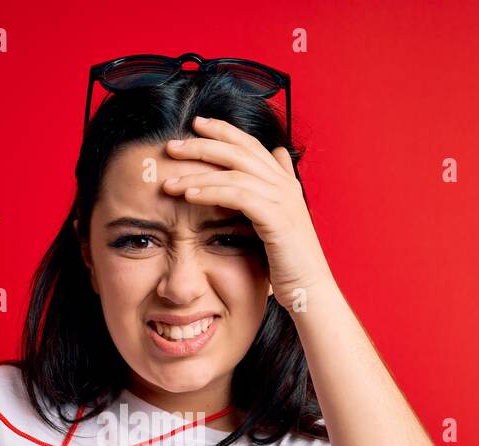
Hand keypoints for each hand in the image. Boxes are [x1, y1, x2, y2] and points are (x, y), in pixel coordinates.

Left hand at [161, 115, 334, 312]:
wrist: (309, 289)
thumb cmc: (288, 260)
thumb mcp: (279, 218)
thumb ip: (273, 188)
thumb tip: (276, 155)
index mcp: (283, 181)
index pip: (250, 143)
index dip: (223, 130)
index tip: (196, 124)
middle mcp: (284, 184)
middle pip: (239, 150)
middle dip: (203, 144)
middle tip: (172, 145)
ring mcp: (282, 199)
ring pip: (234, 172)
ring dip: (197, 173)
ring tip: (170, 181)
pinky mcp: (276, 218)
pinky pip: (237, 196)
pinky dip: (211, 192)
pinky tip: (188, 195)